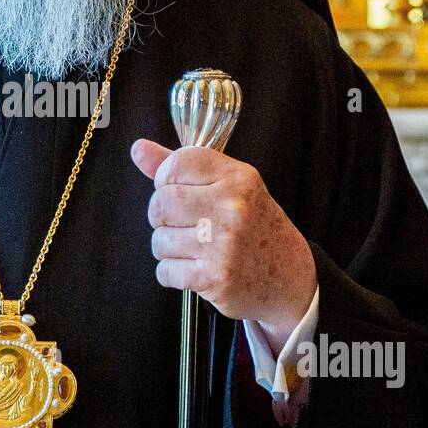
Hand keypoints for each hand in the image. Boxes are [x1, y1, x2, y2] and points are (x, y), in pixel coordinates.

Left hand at [130, 139, 317, 355]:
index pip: (177, 163)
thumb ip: (183, 166)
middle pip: (161, 202)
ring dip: (168, 247)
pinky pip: (165, 270)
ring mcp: (224, 245)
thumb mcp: (230, 186)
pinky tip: (195, 267)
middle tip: (184, 223)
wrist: (289, 277)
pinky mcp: (216, 278)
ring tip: (194, 248)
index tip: (177, 189)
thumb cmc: (254, 227)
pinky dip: (173, 272)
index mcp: (238, 178)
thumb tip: (138, 149)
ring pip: (159, 239)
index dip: (166, 178)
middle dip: (162, 216)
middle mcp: (233, 208)